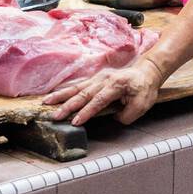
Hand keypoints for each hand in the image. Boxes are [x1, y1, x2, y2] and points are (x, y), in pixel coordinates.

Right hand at [42, 56, 164, 125]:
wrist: (146, 72)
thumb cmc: (144, 89)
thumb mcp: (143, 104)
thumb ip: (127, 114)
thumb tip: (113, 119)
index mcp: (116, 84)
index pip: (98, 100)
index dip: (86, 112)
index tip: (75, 122)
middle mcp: (104, 79)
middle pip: (83, 94)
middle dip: (67, 106)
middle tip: (54, 115)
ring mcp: (98, 77)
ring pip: (77, 87)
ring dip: (61, 96)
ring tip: (46, 102)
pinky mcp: (95, 79)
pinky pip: (78, 85)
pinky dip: (65, 91)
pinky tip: (55, 96)